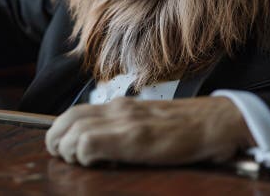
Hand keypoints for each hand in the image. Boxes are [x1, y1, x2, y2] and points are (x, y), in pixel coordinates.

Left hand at [45, 96, 254, 166]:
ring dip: (67, 148)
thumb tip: (101, 145)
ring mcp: (125, 121)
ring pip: (74, 130)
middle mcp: (117, 109)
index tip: (63, 148)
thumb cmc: (184, 129)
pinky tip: (95, 163)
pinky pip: (90, 142)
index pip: (74, 112)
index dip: (60, 130)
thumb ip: (125, 128)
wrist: (213, 123)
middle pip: (68, 119)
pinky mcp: (133, 137)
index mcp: (119, 107)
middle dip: (56, 139)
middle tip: (62, 156)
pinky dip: (83, 154)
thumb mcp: (147, 123)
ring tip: (79, 161)